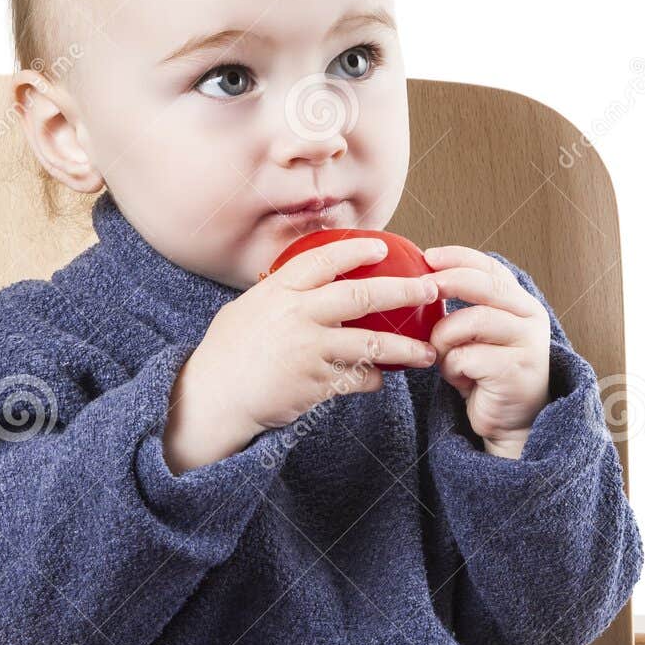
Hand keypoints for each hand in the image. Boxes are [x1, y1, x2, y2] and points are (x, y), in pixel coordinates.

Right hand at [164, 237, 439, 472]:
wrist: (213, 398)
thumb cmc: (227, 353)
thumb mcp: (247, 309)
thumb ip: (280, 294)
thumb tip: (306, 281)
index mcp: (280, 291)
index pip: (324, 260)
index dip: (356, 251)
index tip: (382, 246)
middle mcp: (296, 315)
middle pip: (360, 296)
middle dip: (402, 291)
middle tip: (431, 290)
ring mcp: (307, 350)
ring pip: (369, 344)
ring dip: (404, 349)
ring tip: (427, 353)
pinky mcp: (314, 384)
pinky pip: (356, 379)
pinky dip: (373, 380)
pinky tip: (382, 380)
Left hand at [424, 246, 551, 456]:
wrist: (512, 422)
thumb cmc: (486, 375)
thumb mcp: (475, 336)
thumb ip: (464, 308)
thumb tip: (423, 280)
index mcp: (521, 303)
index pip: (491, 269)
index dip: (459, 258)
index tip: (428, 256)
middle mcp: (530, 318)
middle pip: (486, 286)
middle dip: (449, 282)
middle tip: (423, 287)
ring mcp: (528, 343)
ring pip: (472, 321)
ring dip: (444, 338)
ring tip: (441, 354)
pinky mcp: (516, 370)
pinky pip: (467, 357)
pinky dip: (452, 368)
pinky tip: (459, 379)